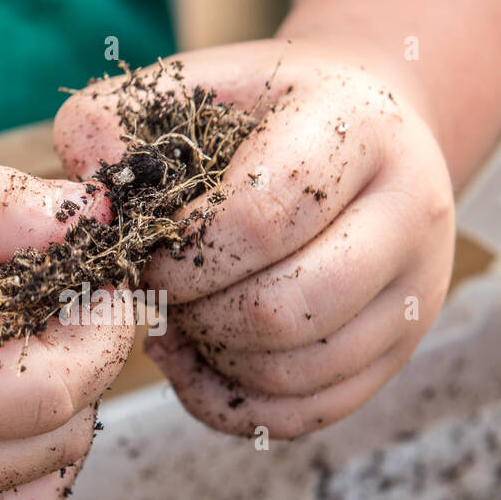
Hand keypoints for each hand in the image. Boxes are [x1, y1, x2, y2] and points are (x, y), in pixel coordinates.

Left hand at [54, 39, 454, 437]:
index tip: (146, 248)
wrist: (372, 128)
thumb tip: (86, 199)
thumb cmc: (264, 111)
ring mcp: (414, 292)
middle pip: (285, 310)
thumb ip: (115, 118)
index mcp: (358, 128)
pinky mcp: (399, 351)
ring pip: (295, 373)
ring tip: (183, 317)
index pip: (261, 217)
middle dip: (198, 312)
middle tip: (163, 289)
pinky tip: (200, 357)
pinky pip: (303, 415)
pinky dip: (231, 400)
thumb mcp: (194, 84)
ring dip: (213, 359)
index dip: (180, 250)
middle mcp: (409, 213)